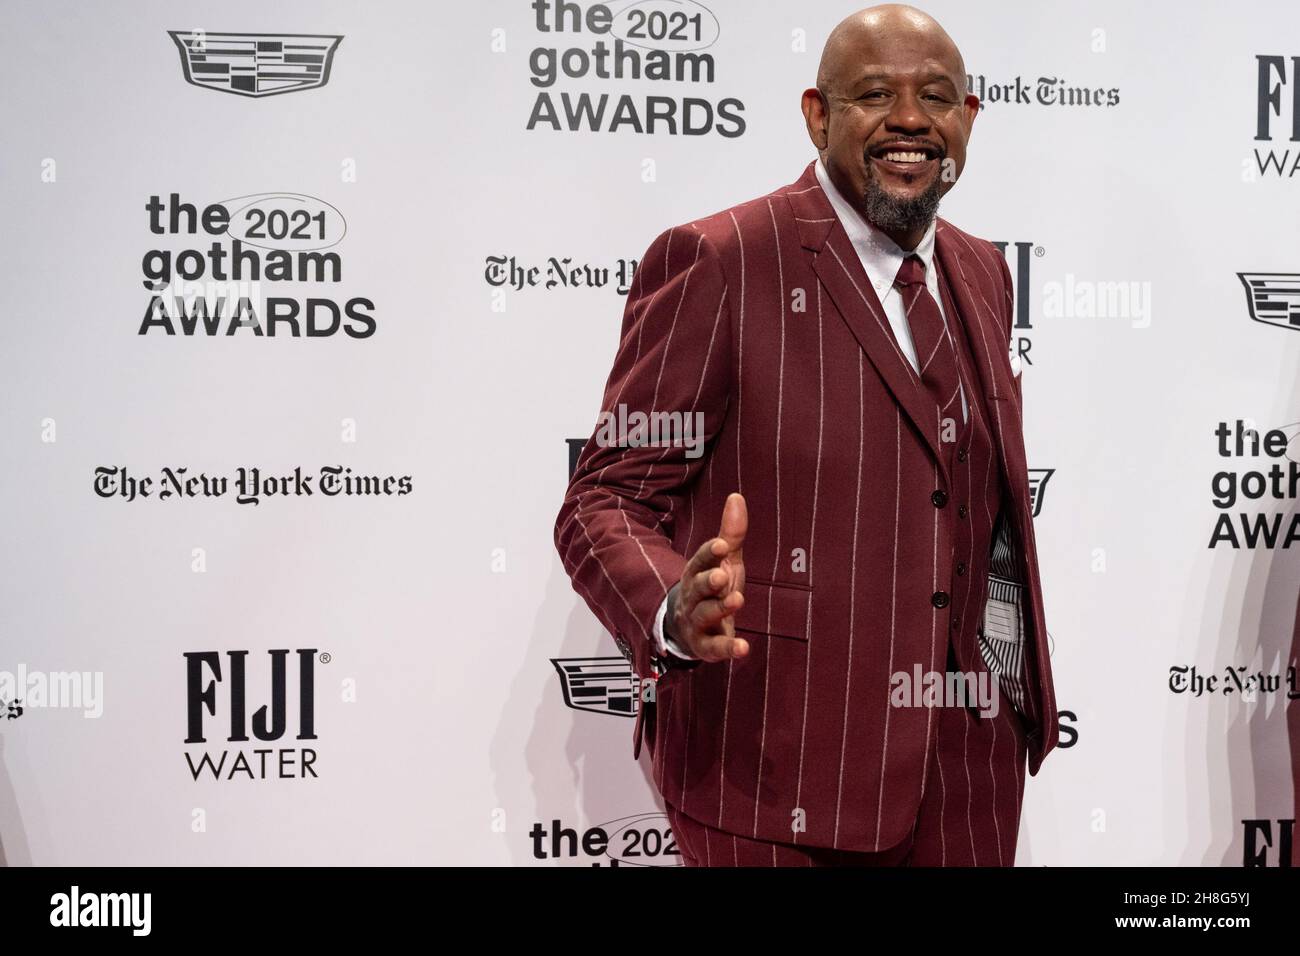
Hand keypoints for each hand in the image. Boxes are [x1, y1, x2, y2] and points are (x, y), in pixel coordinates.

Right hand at [666, 492, 748, 661]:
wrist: (687, 629)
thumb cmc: (711, 589)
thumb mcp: (724, 561)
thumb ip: (731, 533)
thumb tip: (737, 496)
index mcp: (696, 573)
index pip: (700, 560)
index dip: (710, 553)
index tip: (722, 544)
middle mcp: (693, 597)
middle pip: (697, 588)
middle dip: (708, 581)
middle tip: (722, 575)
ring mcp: (697, 622)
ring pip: (704, 615)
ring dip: (719, 608)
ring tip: (736, 600)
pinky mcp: (704, 646)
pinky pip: (714, 648)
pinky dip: (727, 648)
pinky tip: (743, 648)